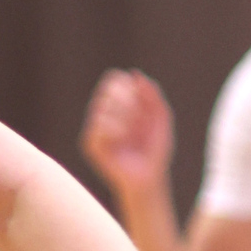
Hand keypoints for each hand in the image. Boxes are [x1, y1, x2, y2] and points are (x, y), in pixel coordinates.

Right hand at [81, 69, 174, 196]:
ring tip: (132, 133)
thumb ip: (151, 95)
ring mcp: (94, 129)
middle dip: (128, 102)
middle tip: (139, 119)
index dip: (126, 85)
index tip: (141, 100)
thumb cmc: (155, 149)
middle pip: (106, 91)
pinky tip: (122, 140)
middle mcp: (102, 114)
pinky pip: (97, 127)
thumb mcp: (160, 118)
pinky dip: (115, 130)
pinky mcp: (90, 144)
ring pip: (101, 108)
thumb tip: (135, 74)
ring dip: (124, 118)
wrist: (149, 176)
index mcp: (118, 105)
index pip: (112, 80)